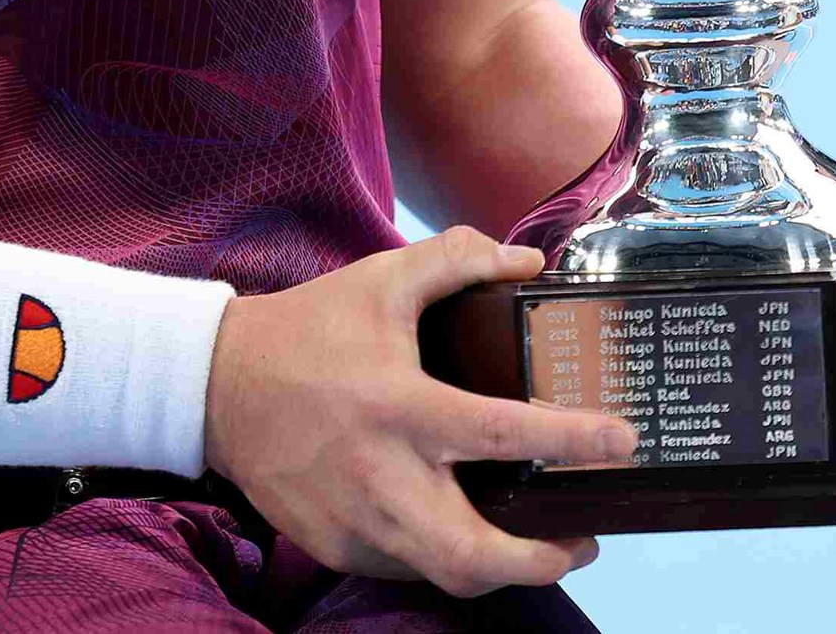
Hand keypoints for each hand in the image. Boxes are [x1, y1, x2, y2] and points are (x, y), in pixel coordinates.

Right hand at [204, 227, 637, 594]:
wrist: (215, 386)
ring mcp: (356, 521)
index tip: (619, 441)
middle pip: (476, 554)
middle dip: (543, 560)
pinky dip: (445, 559)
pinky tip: (466, 531)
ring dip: (501, 569)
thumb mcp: (380, 280)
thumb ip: (456, 260)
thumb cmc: (306, 331)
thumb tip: (527, 265)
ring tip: (538, 544)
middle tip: (583, 537)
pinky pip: (405, 568)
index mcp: (400, 407)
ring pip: (445, 575)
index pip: (504, 434)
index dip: (572, 441)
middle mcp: (382, 477)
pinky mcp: (334, 545)